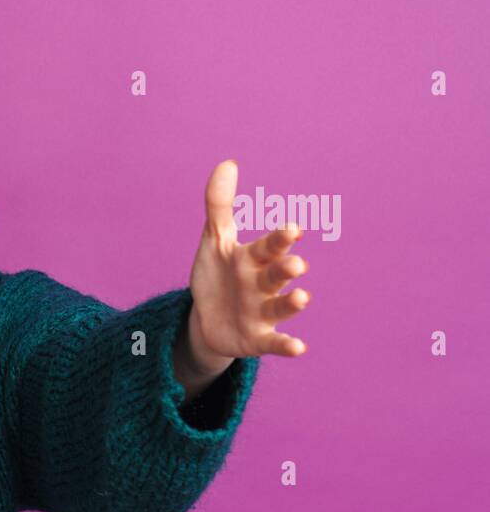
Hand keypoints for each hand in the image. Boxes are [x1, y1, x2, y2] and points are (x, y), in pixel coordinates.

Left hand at [182, 160, 310, 376]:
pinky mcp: (258, 339)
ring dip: (292, 303)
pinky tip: (299, 348)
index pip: (268, 246)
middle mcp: (263, 284)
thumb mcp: (214, 241)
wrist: (208, 318)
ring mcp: (263, 312)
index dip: (279, 239)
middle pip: (277, 275)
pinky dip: (286, 346)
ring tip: (303, 298)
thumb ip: (220, 205)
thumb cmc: (219, 275)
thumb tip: (227, 163)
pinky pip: (275, 343)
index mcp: (254, 259)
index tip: (291, 229)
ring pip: (281, 307)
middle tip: (295, 264)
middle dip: (286, 269)